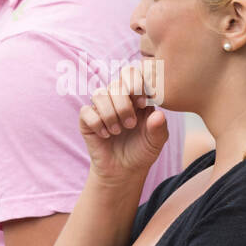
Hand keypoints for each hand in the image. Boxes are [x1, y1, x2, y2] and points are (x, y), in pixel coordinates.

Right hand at [79, 61, 168, 183]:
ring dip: (110, 114)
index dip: (136, 84)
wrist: (124, 171)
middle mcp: (117, 98)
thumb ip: (159, 128)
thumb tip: (158, 114)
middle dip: (124, 105)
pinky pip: (86, 111)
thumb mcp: (156, 142)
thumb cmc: (142, 152)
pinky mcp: (87, 120)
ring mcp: (101, 108)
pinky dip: (97, 123)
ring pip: (99, 94)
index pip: (131, 74)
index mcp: (135, 96)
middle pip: (115, 84)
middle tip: (131, 125)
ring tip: (118, 131)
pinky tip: (105, 135)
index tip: (143, 104)